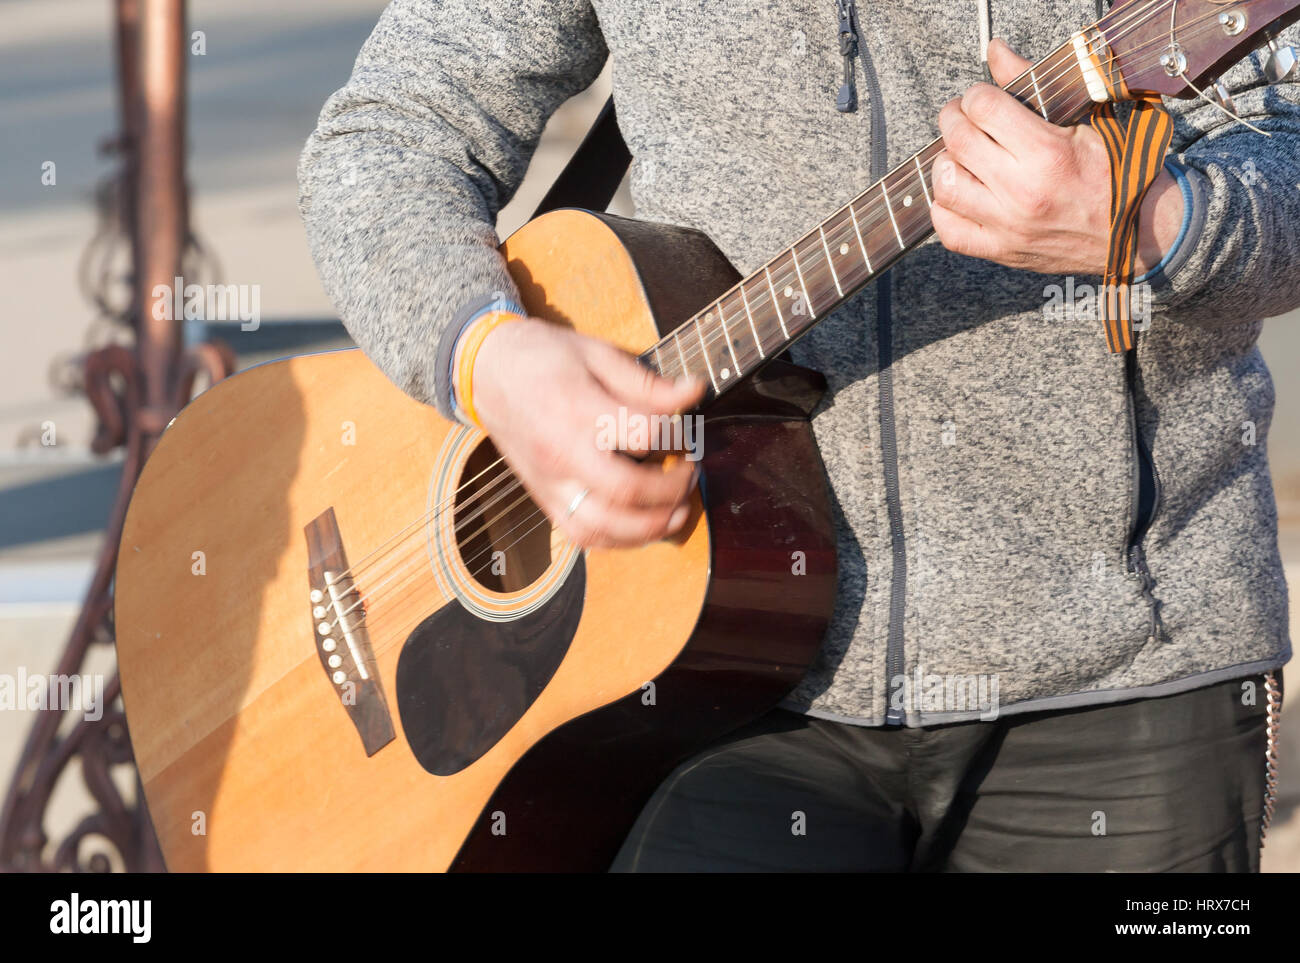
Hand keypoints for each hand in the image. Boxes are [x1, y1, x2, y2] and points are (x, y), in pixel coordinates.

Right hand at [470, 317, 706, 548]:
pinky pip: (582, 536)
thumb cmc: (544, 357)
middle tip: (691, 472)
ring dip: (651, 527)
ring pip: (604, 527)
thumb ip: (646, 382)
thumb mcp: (597, 353)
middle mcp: (562, 453)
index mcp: (578, 410)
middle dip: (671, 490)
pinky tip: (643, 525)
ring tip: (678, 510)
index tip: (690, 429)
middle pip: (626, 490)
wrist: (486, 372)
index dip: (679, 435)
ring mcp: (550, 483)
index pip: (643, 435)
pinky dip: (619, 540)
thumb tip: (693, 392)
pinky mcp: (544, 499)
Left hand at [931, 38, 1183, 275]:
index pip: (984, 108)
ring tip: (960, 156)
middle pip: (957, 142)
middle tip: (962, 117)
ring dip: (945, 163)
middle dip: (953, 119)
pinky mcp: (1000, 250)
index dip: (975, 95)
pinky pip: (948, 231)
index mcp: (1047, 153)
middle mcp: (1022, 191)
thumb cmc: (1115, 172)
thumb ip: (1032, 86)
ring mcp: (1008, 225)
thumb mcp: (1084, 121)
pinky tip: (959, 193)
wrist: (1136, 230)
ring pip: (945, 187)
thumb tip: (995, 52)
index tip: (980, 98)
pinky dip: (943, 209)